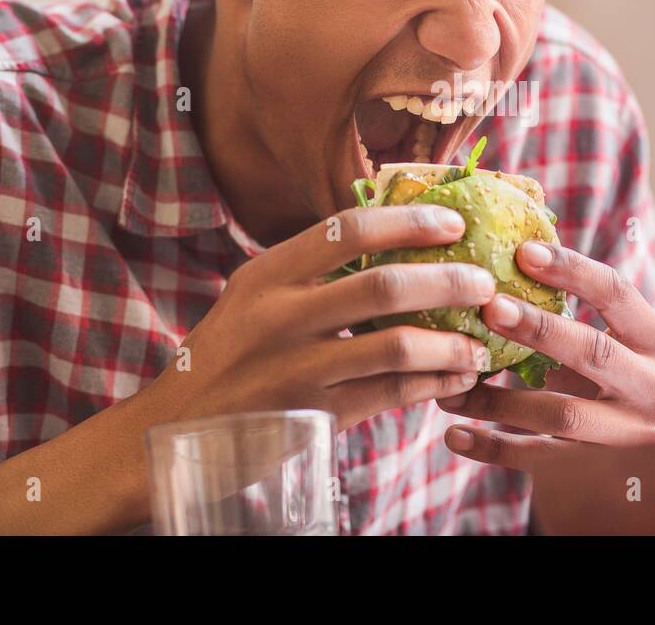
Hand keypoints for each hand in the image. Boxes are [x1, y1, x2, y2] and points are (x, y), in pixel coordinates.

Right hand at [148, 204, 496, 432]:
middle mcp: (278, 315)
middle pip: (383, 285)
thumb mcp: (252, 300)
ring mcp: (294, 369)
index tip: (455, 223)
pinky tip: (453, 379)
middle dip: (447, 280)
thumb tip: (393, 243)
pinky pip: (388, 395)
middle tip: (485, 282)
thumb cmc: (226, 356)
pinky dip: (429, 384)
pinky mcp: (310, 417)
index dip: (409, 222)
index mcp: (266, 274)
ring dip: (449, 342)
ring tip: (479, 343)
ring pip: (395, 346)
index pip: (348, 229)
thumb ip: (310, 273)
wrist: (168, 432)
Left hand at [436, 240, 654, 469]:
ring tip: (449, 386)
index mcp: (654, 341)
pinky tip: (454, 436)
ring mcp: (631, 436)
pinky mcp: (601, 474)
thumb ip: (569, 306)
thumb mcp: (605, 342)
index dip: (572, 270)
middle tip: (489, 309)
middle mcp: (653, 388)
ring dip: (498, 399)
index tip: (523, 252)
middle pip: (594, 351)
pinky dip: (494, 447)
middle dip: (539, 328)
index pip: (616, 293)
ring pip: (560, 413)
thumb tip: (503, 247)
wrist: (637, 462)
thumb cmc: (603, 380)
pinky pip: (541, 459)